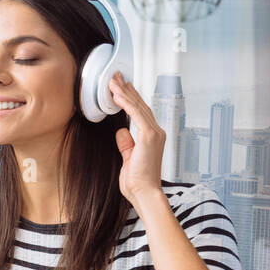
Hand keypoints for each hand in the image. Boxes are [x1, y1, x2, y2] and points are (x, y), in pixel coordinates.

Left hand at [109, 72, 166, 205]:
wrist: (145, 193)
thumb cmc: (138, 182)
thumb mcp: (128, 159)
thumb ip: (126, 144)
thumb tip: (121, 132)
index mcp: (152, 137)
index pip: (140, 113)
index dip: (131, 98)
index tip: (122, 87)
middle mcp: (156, 132)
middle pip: (140, 105)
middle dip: (127, 90)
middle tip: (117, 77)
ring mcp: (154, 133)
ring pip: (138, 106)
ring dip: (125, 92)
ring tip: (113, 80)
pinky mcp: (149, 136)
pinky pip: (136, 114)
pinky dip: (126, 103)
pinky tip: (117, 94)